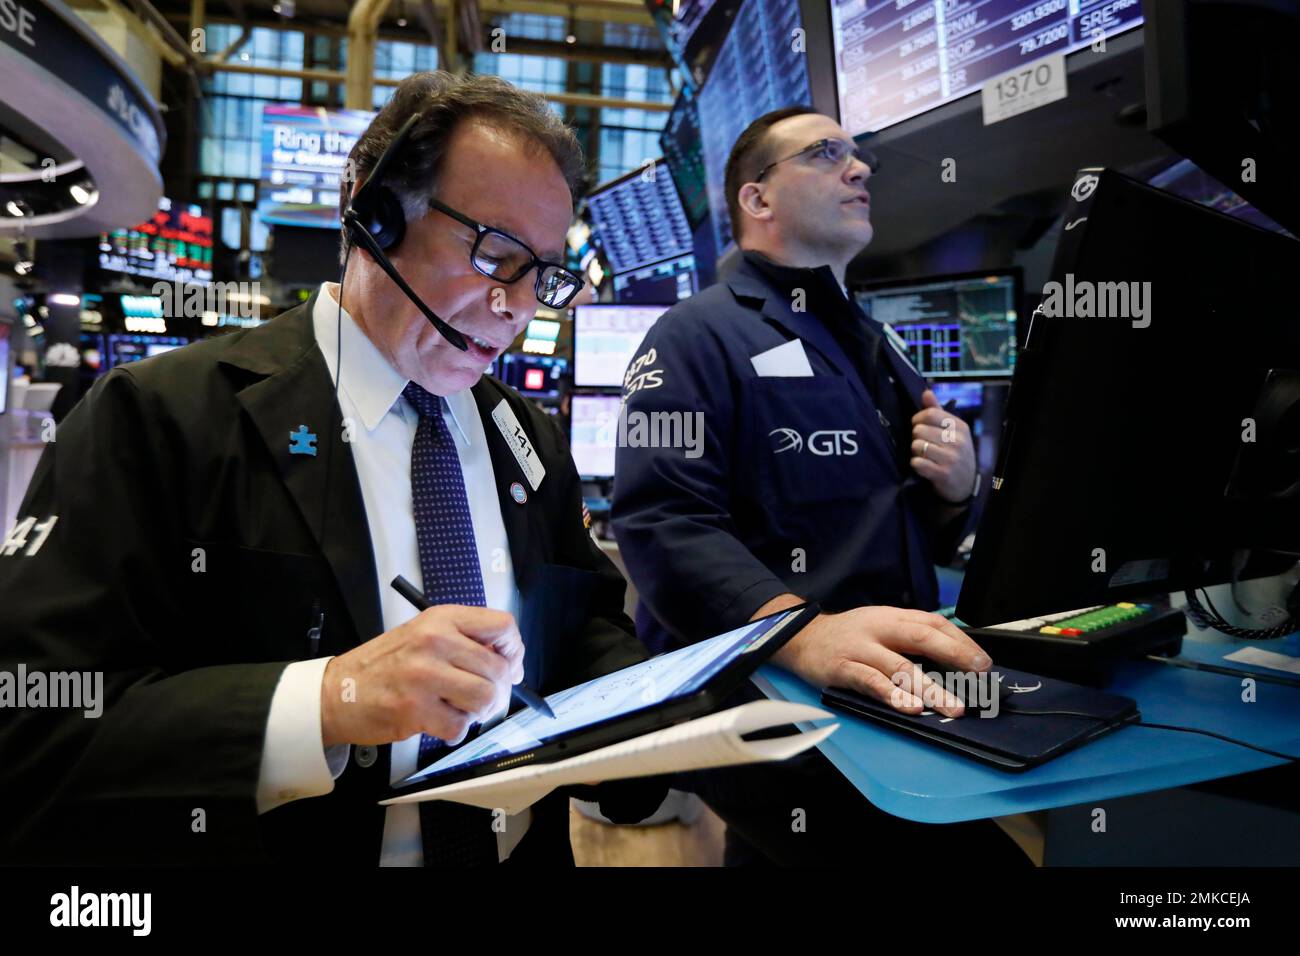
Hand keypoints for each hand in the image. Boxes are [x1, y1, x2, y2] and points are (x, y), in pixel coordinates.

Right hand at [320, 605, 524, 747]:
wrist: (337, 691)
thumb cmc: (384, 665)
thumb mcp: (423, 634)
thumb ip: (464, 640)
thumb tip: (509, 662)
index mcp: (440, 619)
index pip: (502, 625)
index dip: (514, 649)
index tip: (510, 665)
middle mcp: (434, 642)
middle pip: (499, 669)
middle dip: (499, 691)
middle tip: (484, 699)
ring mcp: (424, 676)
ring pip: (486, 699)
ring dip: (479, 712)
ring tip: (461, 710)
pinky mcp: (415, 710)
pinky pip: (460, 726)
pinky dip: (455, 730)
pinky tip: (440, 722)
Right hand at [774, 605, 991, 716]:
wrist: (800, 637)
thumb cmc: (848, 635)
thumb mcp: (879, 625)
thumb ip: (909, 636)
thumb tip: (954, 656)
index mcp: (891, 617)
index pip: (933, 623)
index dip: (960, 641)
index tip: (983, 661)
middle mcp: (878, 629)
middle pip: (921, 637)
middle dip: (954, 655)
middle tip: (979, 673)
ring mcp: (860, 649)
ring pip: (899, 667)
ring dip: (929, 688)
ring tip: (951, 707)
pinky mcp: (843, 669)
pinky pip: (871, 683)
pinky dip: (892, 695)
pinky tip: (909, 707)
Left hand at [910, 389, 976, 502]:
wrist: (966, 484)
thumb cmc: (955, 453)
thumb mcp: (952, 431)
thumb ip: (937, 411)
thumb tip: (926, 392)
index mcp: (960, 427)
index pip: (929, 414)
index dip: (917, 419)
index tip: (919, 427)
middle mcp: (958, 441)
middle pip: (919, 430)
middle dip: (916, 437)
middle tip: (924, 445)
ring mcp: (951, 458)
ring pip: (916, 445)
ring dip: (916, 452)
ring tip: (925, 456)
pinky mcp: (942, 474)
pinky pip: (917, 463)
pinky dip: (916, 464)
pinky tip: (924, 466)